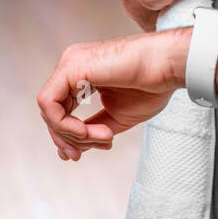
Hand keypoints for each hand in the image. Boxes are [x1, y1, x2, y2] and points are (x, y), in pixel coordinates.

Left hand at [37, 29, 189, 160]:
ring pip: (49, 110)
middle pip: (52, 111)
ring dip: (71, 134)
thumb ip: (92, 128)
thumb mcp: (115, 117)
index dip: (66, 136)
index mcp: (82, 75)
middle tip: (81, 155)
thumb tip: (72, 147)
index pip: (60, 109)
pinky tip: (88, 132)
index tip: (79, 155)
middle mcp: (73, 66)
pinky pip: (50, 104)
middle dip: (67, 139)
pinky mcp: (71, 66)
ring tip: (102, 138)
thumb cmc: (152, 86)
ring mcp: (70, 63)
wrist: (168, 67)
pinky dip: (65, 125)